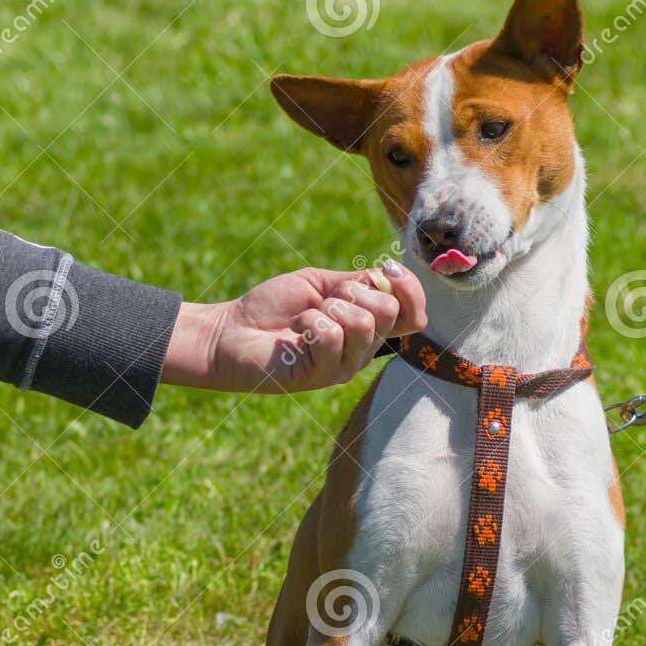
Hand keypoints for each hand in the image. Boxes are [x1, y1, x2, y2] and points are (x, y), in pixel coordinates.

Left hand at [160, 261, 426, 394]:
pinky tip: (295, 329)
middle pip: (388, 311)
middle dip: (353, 291)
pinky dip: (309, 320)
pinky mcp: (322, 376)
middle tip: (323, 300)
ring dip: (328, 307)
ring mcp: (345, 367)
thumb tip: (389, 274)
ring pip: (364, 322)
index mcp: (367, 328)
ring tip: (305, 316)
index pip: (413, 315)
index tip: (386, 269)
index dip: (410, 289)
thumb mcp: (320, 285)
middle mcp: (363, 351)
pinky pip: (332, 335)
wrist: (232, 330)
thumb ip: (356, 283)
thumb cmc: (273, 307)